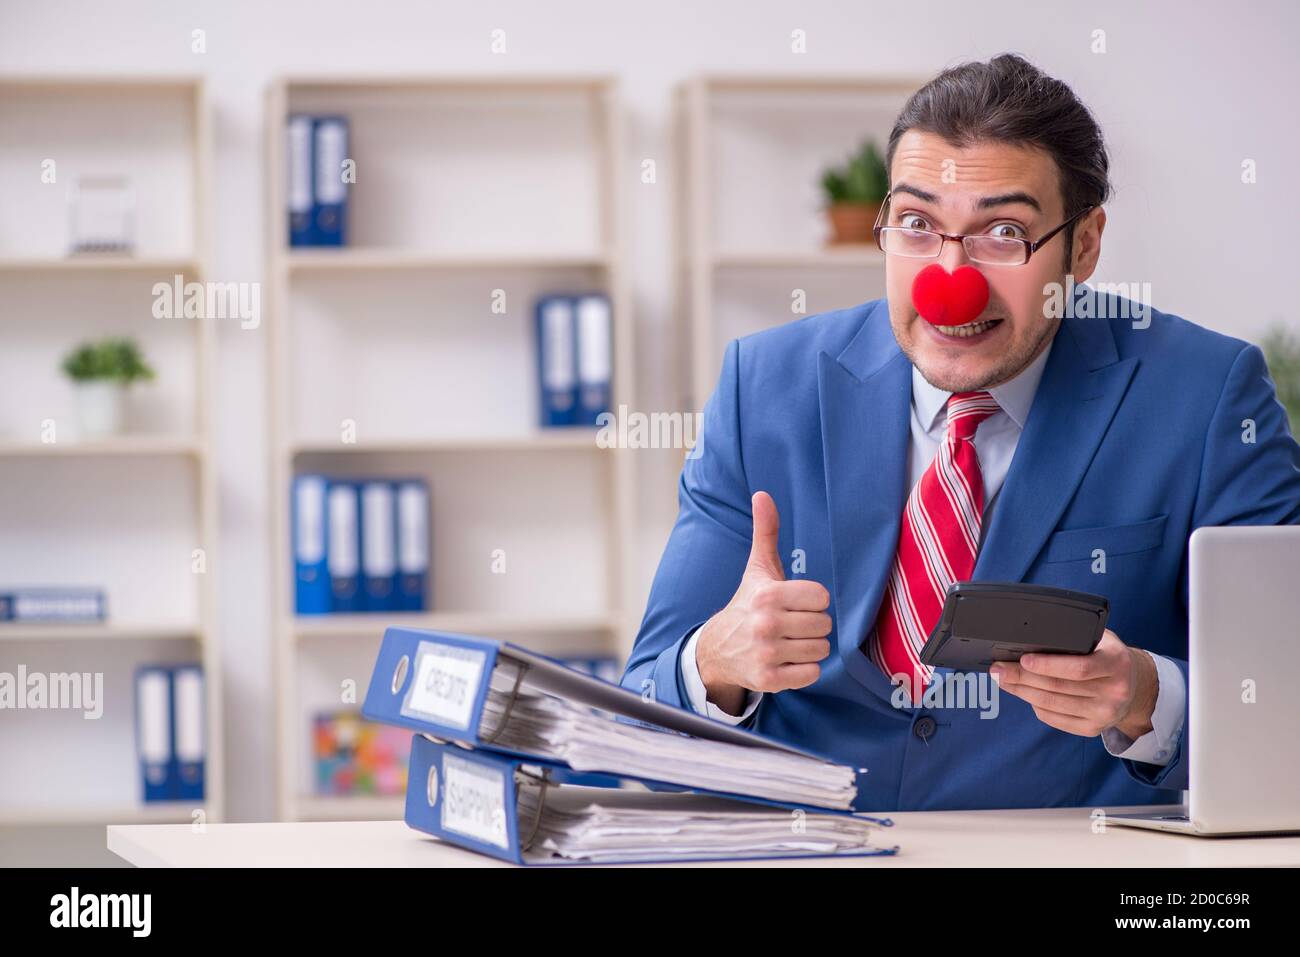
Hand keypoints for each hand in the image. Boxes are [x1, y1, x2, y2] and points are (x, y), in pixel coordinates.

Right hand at [695, 491, 832, 713]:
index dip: (812, 601)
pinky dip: (804, 670)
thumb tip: (762, 494)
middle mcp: (766, 624)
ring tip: (789, 642)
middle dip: (812, 625)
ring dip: (809, 648)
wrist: (717, 648)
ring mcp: (766, 653)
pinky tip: (787, 661)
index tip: (795, 603)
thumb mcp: (757, 568)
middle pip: (824, 625)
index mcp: (768, 594)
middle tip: (791, 625)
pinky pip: (811, 674)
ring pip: (820, 650)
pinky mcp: (768, 679)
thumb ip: (766, 532)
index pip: (822, 598)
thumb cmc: (747, 604)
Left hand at [989, 629, 1157, 739]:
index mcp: (1116, 663)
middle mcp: (1114, 692)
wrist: (1133, 685)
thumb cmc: (1107, 655)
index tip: (1023, 659)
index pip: (1078, 668)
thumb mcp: (1101, 639)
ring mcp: (1104, 714)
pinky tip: (1024, 694)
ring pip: (1052, 704)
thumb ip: (1076, 637)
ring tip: (1003, 680)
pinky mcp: (1093, 729)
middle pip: (1058, 687)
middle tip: (998, 669)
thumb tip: (1032, 636)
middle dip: (1022, 677)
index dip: (1048, 665)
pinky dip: (1035, 706)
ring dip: (1022, 692)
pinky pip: (1055, 719)